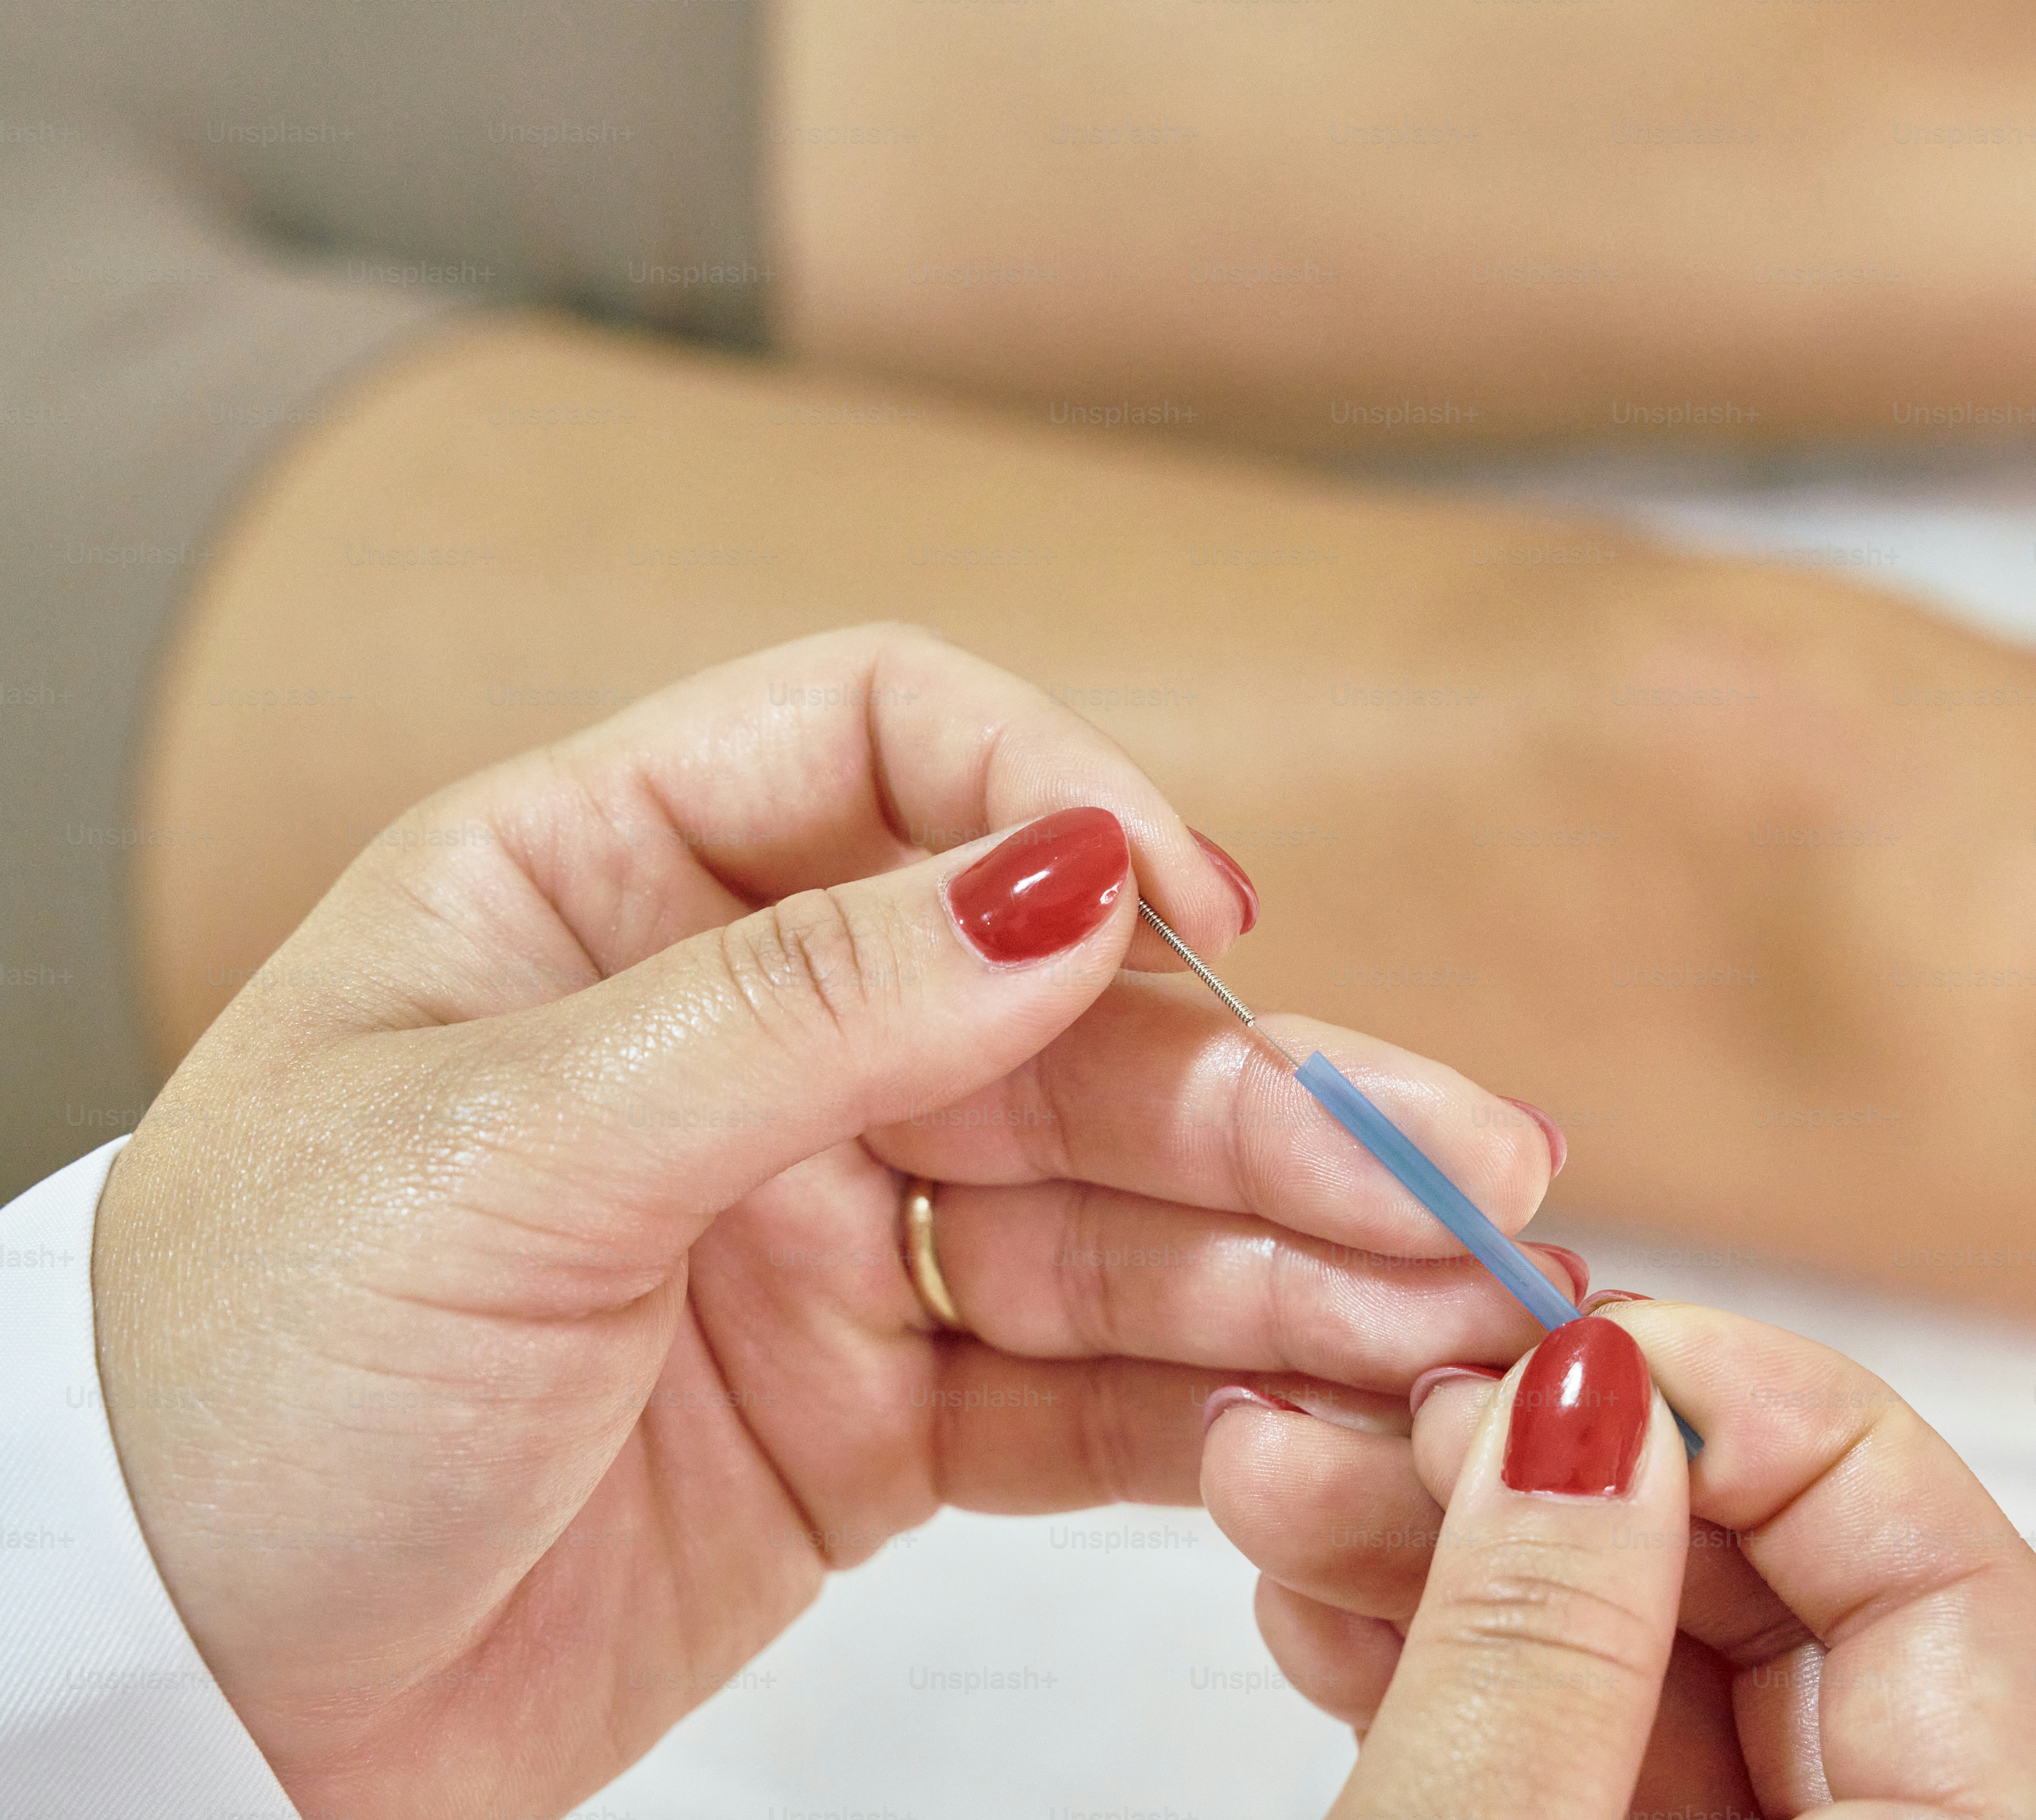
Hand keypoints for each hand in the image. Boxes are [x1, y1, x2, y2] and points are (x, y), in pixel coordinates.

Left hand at [93, 625, 1573, 1817]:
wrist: (169, 1694)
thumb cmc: (236, 1382)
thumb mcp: (501, 1150)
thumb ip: (803, 1006)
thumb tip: (1065, 871)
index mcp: (606, 893)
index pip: (888, 752)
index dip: (1060, 800)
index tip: (1196, 906)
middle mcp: (739, 1043)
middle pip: (1055, 1020)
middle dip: (1260, 1094)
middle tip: (1449, 1165)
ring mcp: (818, 1231)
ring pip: (1103, 1214)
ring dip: (1282, 1255)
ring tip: (1454, 1300)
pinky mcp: (867, 1412)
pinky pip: (1071, 1386)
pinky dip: (1203, 1401)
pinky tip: (1331, 1406)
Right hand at [1205, 1299, 2035, 1815]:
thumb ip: (1535, 1659)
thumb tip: (1581, 1406)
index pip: (1946, 1575)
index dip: (1768, 1417)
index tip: (1586, 1340)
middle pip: (1785, 1596)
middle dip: (1568, 1464)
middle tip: (1405, 1393)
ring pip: (1648, 1655)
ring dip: (1461, 1543)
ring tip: (1282, 1466)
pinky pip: (1569, 1734)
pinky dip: (1446, 1654)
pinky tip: (1322, 1584)